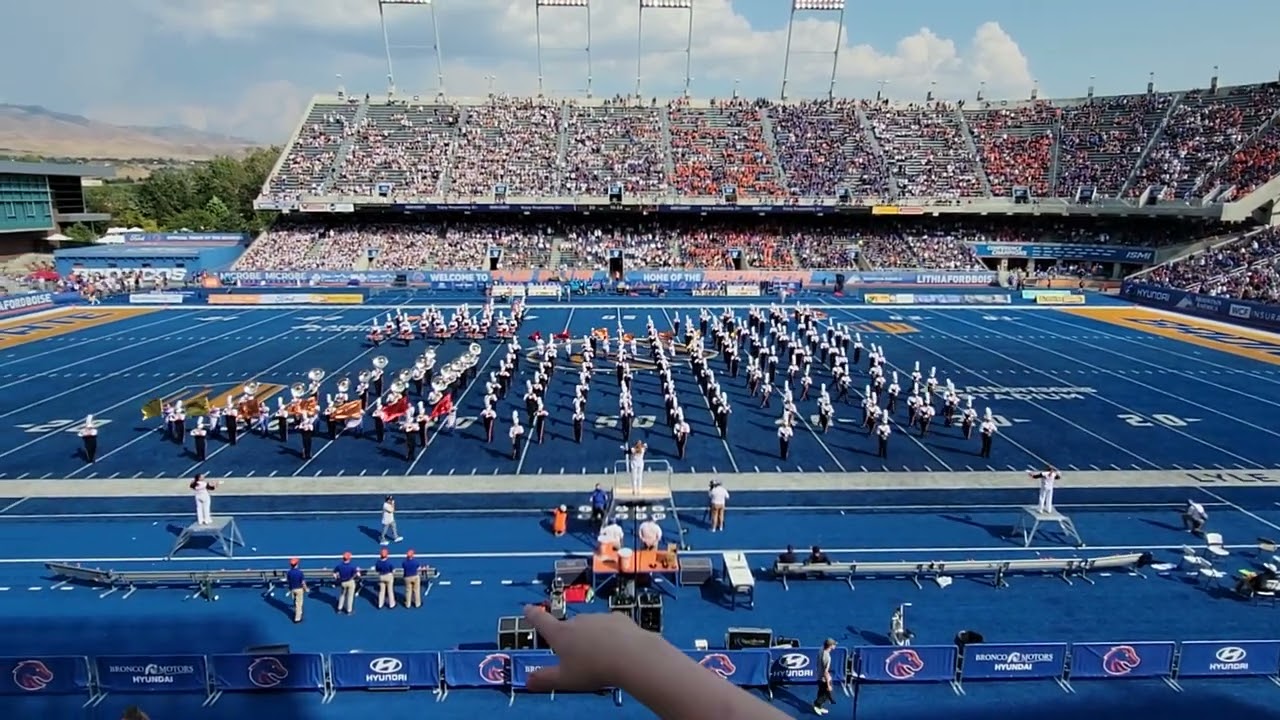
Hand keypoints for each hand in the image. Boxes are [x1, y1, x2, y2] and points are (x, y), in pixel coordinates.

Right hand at [522, 605, 642, 691]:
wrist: (631, 656)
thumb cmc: (593, 669)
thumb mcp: (565, 680)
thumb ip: (545, 679)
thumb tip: (528, 681)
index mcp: (561, 634)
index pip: (541, 621)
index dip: (533, 615)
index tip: (528, 608)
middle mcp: (577, 621)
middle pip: (569, 628)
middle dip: (571, 639)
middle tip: (578, 659)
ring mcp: (598, 617)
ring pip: (590, 627)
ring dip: (591, 638)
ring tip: (601, 658)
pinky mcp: (618, 618)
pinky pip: (609, 627)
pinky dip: (610, 635)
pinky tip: (618, 648)